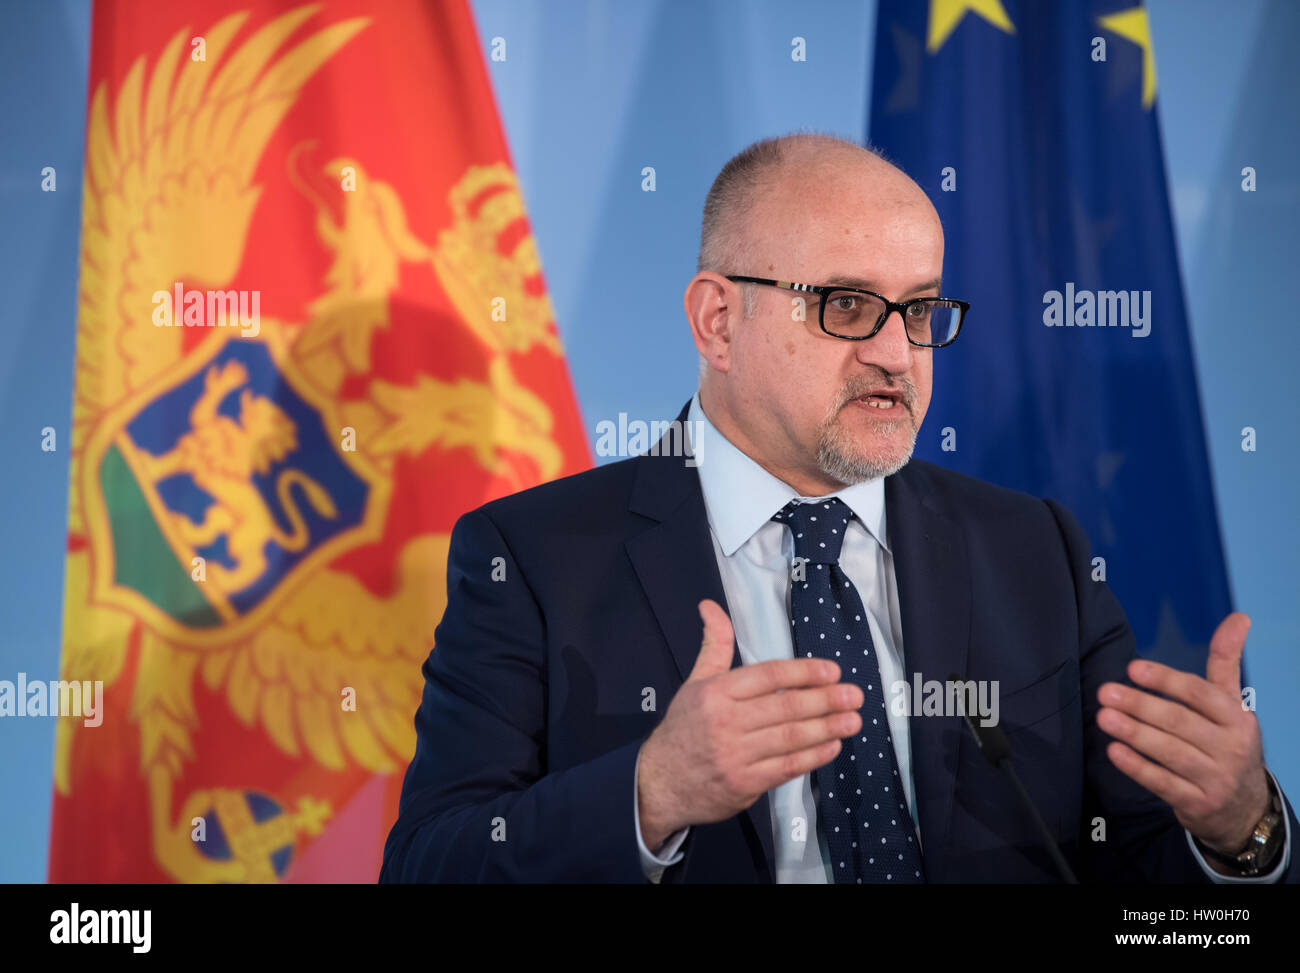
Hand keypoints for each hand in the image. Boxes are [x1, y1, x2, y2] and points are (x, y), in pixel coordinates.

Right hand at [637, 599, 863, 848]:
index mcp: (716, 692)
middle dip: (826, 700)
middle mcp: (726, 721)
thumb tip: (710, 605)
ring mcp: (736, 755)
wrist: (660, 782)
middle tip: (854, 694)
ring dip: (827, 728)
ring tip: (854, 719)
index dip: (803, 672)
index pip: (768, 676)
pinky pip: (786, 767)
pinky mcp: (744, 783)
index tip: (832, 671)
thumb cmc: (684, 728)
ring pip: (791, 738)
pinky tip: (832, 746)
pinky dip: (813, 757)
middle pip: (786, 707)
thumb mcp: (695, 681)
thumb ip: (714, 644)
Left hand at [1096, 612, 1270, 857]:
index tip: (1133, 668)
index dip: (1166, 680)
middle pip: (1180, 722)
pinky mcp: (1197, 804)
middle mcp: (1230, 748)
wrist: (1244, 807)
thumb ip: (1226, 661)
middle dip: (1140, 705)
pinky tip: (1114, 751)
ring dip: (1134, 733)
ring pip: (1170, 752)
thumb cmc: (1227, 743)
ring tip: (1104, 717)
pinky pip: (1163, 784)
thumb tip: (1238, 617)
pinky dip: (1138, 768)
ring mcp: (1215, 778)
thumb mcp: (1231, 704)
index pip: (1201, 695)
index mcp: (1237, 718)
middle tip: (1104, 691)